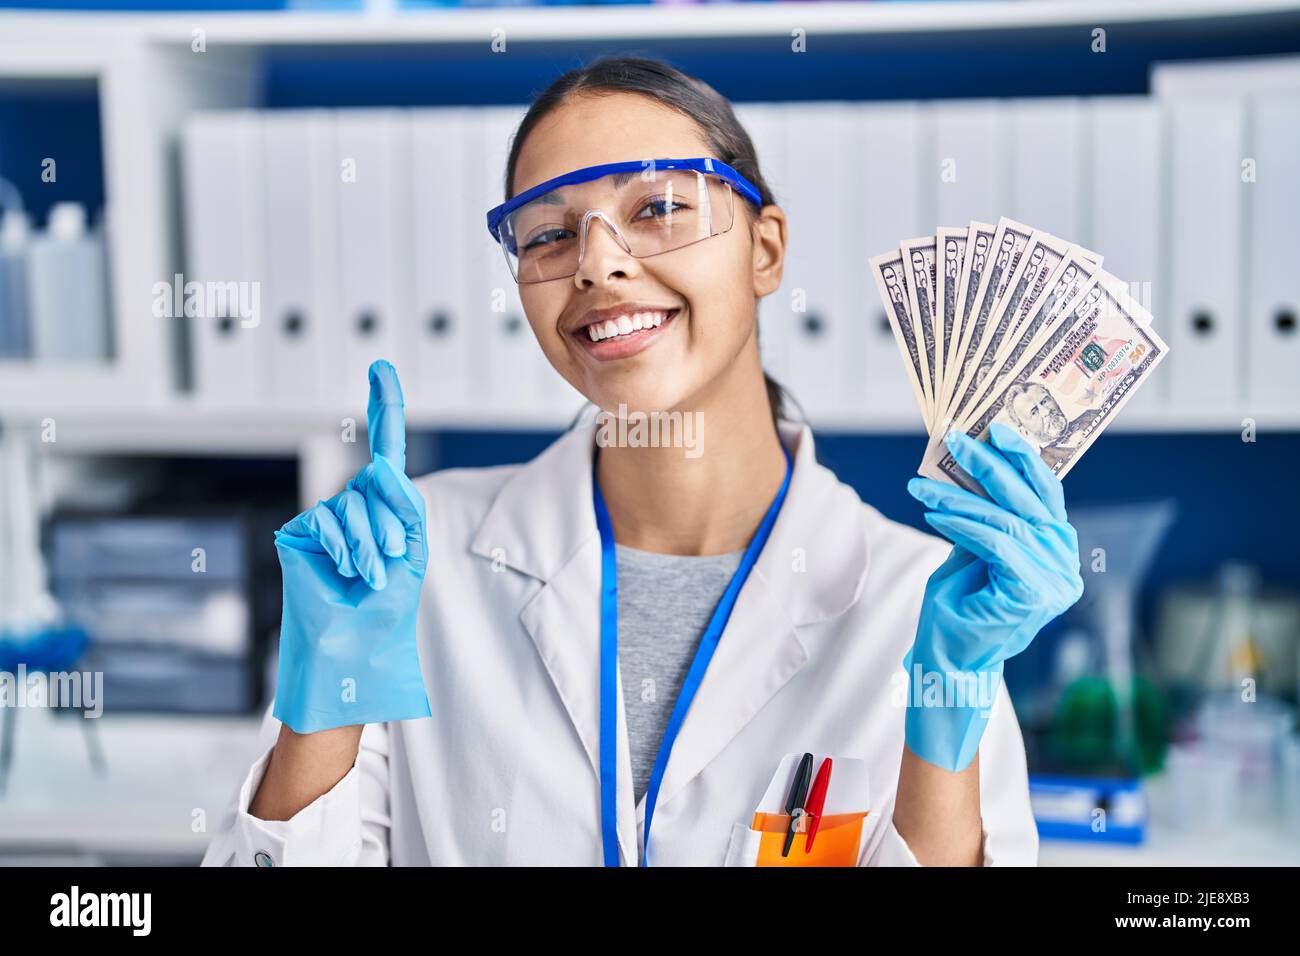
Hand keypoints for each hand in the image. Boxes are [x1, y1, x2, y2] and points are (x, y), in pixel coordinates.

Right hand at [271, 360, 431, 733]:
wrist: (356, 646)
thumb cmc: (387, 605)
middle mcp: (352, 504)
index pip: (385, 447)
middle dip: (393, 521)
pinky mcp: (300, 532)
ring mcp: (324, 517)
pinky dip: (344, 546)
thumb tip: (382, 466)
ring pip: (354, 502)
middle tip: (390, 560)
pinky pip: (328, 518)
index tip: (382, 366)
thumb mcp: (412, 549)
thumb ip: (405, 503)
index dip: (384, 406)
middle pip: (378, 481)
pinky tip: (344, 572)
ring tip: (370, 576)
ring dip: (371, 541)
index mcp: (384, 505)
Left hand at [901, 421, 1083, 771]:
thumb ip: (985, 515)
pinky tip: (934, 512)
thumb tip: (974, 464)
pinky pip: (995, 543)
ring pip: (1005, 520)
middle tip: (953, 439)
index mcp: (1058, 549)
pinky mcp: (1033, 592)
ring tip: (920, 485)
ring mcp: (1055, 580)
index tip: (995, 429)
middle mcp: (1065, 563)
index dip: (1024, 458)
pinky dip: (961, 523)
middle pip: (1028, 500)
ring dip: (957, 496)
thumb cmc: (960, 606)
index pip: (1046, 494)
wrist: (949, 661)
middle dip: (988, 465)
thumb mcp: (973, 548)